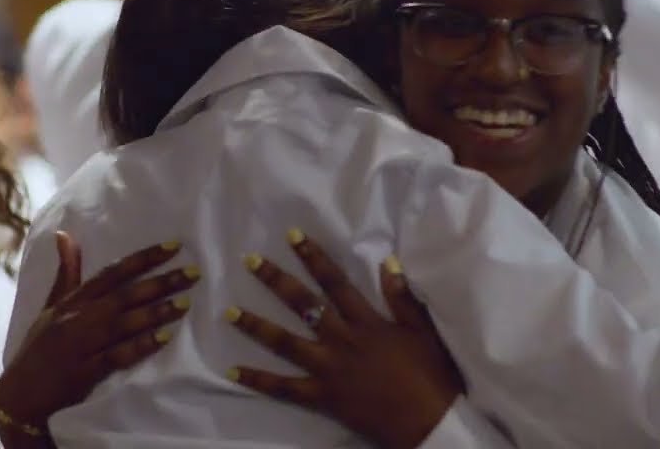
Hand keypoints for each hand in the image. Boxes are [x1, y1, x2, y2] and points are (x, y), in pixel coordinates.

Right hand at [0, 233, 198, 443]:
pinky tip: (163, 338)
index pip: (112, 273)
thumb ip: (66, 273)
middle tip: (192, 273)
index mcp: (72, 301)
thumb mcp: (50, 306)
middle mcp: (78, 318)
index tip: (173, 247)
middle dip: (159, 282)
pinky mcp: (86, 372)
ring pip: (123, 324)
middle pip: (124, 295)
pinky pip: (117, 356)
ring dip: (155, 312)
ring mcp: (82, 345)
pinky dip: (139, 346)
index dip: (143, 259)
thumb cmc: (38, 347)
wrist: (21, 394)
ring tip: (184, 303)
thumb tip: (65, 234)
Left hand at [227, 230, 463, 448]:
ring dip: (255, 325)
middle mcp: (341, 340)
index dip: (313, 257)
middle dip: (275, 280)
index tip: (292, 236)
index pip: (334, 281)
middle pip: (303, 304)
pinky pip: (284, 387)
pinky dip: (258, 380)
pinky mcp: (322, 396)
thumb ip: (403, 298)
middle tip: (249, 261)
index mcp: (366, 321)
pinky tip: (233, 372)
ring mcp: (328, 368)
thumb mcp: (423, 332)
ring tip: (228, 312)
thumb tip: (388, 262)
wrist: (430, 424)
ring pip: (285, 342)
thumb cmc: (432, 377)